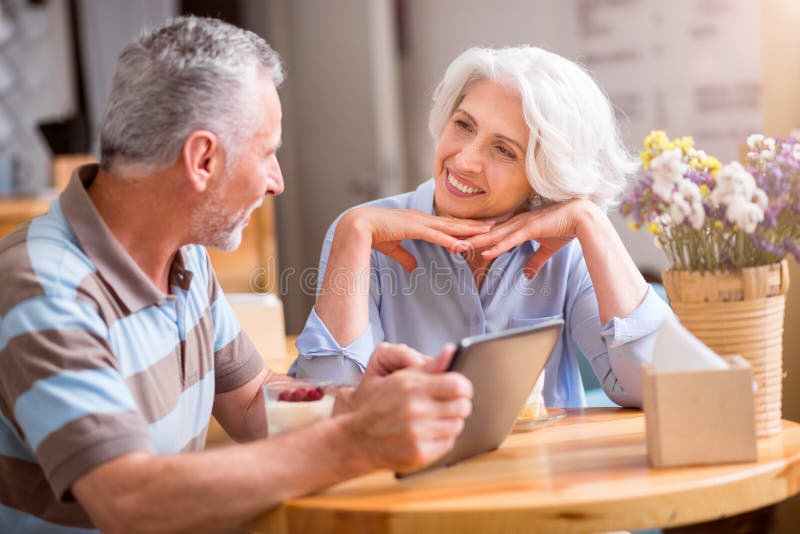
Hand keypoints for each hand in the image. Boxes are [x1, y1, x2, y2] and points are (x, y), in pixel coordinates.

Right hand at [342, 207, 492, 270]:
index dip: (463, 226)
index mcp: (418, 222)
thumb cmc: (373, 234)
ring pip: (450, 227)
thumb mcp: (394, 248)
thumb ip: (405, 256)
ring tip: (487, 232)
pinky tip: (463, 244)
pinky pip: (437, 236)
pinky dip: (451, 240)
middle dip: (474, 225)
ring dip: (469, 230)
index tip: (478, 228)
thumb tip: (413, 267)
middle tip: (493, 225)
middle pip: (454, 223)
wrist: (359, 226)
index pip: (446, 224)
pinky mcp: (414, 228)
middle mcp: (422, 219)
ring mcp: (419, 222)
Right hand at [347, 344, 472, 471]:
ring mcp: (418, 434)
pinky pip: (448, 443)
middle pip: (462, 407)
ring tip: (435, 420)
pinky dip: (442, 439)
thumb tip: (451, 350)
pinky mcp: (419, 454)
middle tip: (449, 405)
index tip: (460, 390)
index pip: (458, 385)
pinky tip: (428, 434)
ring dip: (451, 422)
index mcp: (412, 387)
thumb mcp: (399, 379)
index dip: (464, 387)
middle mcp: (416, 410)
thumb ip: (430, 366)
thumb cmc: (380, 405)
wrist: (357, 439)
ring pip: (457, 426)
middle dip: (459, 405)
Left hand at [464, 199, 598, 278]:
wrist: (582, 219)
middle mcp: (516, 223)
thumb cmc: (565, 228)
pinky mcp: (530, 229)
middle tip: (448, 243)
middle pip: (486, 233)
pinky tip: (485, 251)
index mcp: (517, 225)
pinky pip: (510, 239)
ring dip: (476, 242)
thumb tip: (527, 275)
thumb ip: (535, 261)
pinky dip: (497, 246)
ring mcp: (522, 224)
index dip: (475, 238)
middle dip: (468, 239)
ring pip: (494, 235)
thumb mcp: (546, 249)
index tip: (459, 243)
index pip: (491, 233)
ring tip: (459, 247)